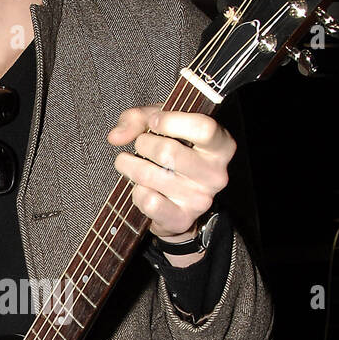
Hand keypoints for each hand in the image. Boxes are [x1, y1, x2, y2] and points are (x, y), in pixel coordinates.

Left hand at [107, 106, 234, 245]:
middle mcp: (216, 174)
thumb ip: (138, 120)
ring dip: (130, 166)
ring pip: (150, 175)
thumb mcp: (161, 126)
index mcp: (221, 146)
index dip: (171, 121)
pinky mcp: (182, 219)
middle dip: (142, 143)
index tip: (153, 122)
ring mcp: (200, 199)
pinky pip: (148, 200)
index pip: (203, 128)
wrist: (178, 201)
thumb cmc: (174, 151)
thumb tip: (116, 137)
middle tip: (139, 144)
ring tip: (128, 162)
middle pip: (168, 151)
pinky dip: (137, 191)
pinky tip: (141, 187)